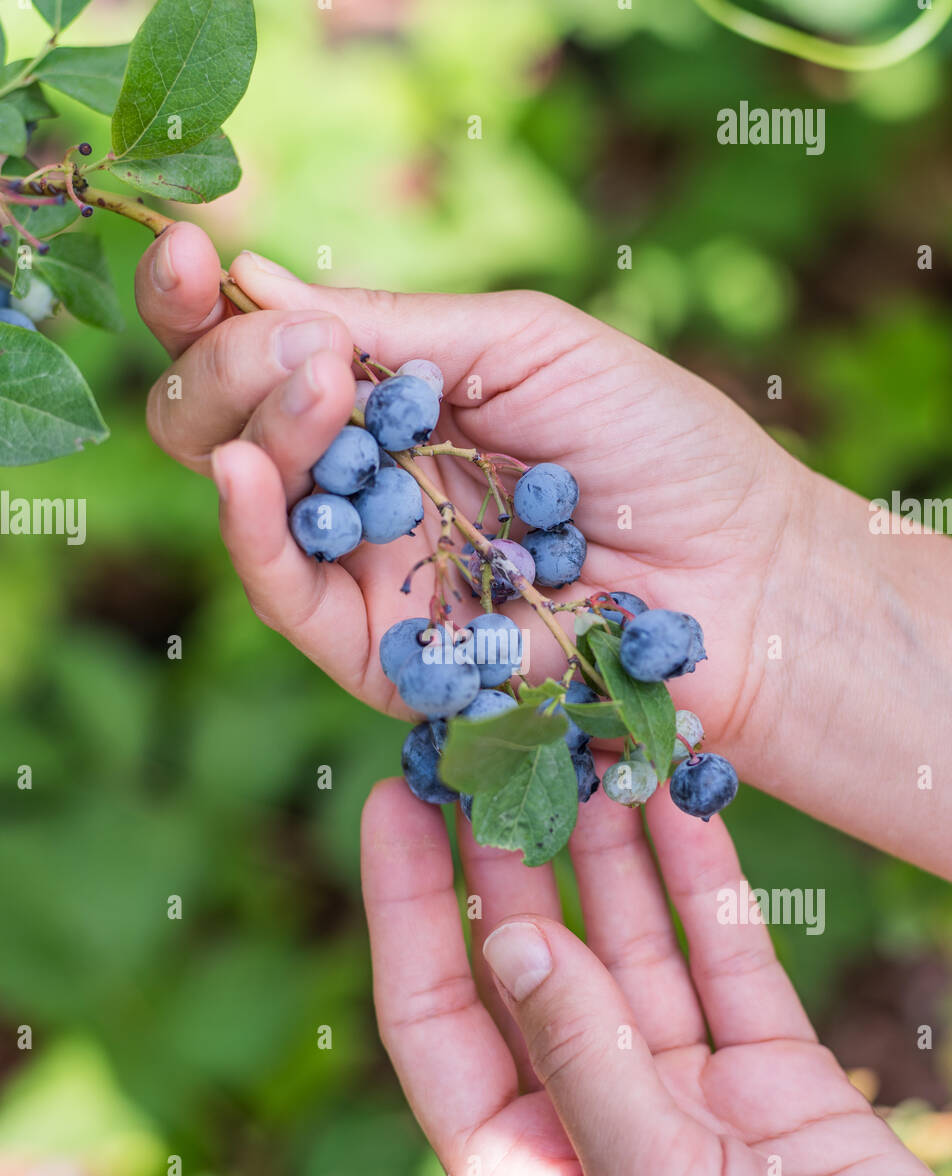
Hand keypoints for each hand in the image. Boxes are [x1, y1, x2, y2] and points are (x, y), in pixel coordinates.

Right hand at [136, 225, 951, 878]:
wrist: (741, 572)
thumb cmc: (656, 445)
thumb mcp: (526, 344)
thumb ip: (395, 327)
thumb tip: (253, 281)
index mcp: (389, 397)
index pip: (261, 348)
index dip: (201, 301)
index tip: (187, 254)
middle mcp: (362, 478)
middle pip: (224, 422)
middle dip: (228, 368)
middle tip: (308, 352)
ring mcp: (366, 566)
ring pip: (245, 501)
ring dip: (254, 431)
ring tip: (315, 389)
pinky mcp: (382, 652)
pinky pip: (288, 598)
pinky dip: (253, 535)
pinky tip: (252, 474)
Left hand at [360, 770, 951, 1175]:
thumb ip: (586, 1063)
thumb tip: (512, 941)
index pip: (436, 1018)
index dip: (408, 905)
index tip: (399, 801)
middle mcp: (590, 1122)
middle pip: (530, 962)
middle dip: (511, 854)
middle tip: (496, 748)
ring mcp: (683, 1095)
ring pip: (630, 945)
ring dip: (609, 848)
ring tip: (587, 749)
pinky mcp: (771, 1077)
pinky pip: (727, 959)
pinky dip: (706, 882)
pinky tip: (683, 805)